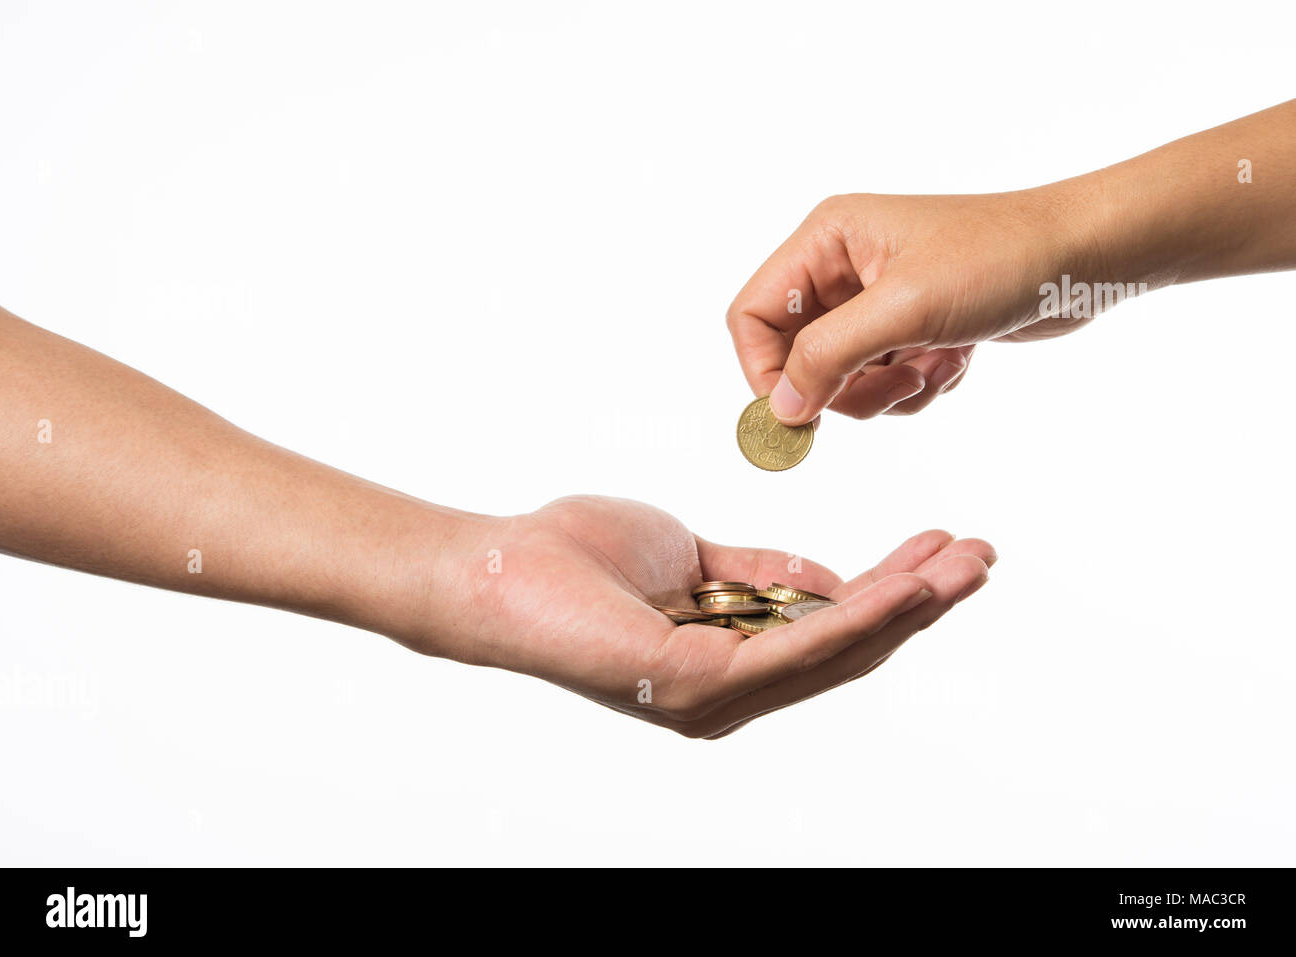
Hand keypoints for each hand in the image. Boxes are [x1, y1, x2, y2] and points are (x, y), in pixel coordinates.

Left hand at [423, 496, 993, 737]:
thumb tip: (828, 576)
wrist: (500, 566)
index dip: (892, 594)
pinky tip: (906, 584)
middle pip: (849, 650)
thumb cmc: (580, 559)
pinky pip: (796, 648)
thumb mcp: (694, 558)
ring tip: (965, 565)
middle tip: (981, 557)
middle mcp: (733, 694)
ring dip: (908, 608)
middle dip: (920, 601)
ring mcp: (717, 698)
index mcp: (731, 663)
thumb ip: (761, 573)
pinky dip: (856, 616)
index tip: (943, 549)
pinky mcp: (699, 686)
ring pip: (836, 653)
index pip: (831, 631)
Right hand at [726, 188, 1102, 425]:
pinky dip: (918, 385)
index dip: (765, 371)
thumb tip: (780, 410)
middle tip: (892, 389)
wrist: (1087, 255)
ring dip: (887, 390)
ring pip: (841, 378)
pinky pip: (883, 381)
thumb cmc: (1001, 259)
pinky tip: (958, 357)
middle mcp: (842, 267)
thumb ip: (829, 356)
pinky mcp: (911, 326)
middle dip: (844, 386)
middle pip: (795, 355)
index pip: (753, 315)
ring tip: (935, 366)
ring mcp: (876, 299)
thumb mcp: (905, 309)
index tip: (798, 415)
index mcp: (826, 240)